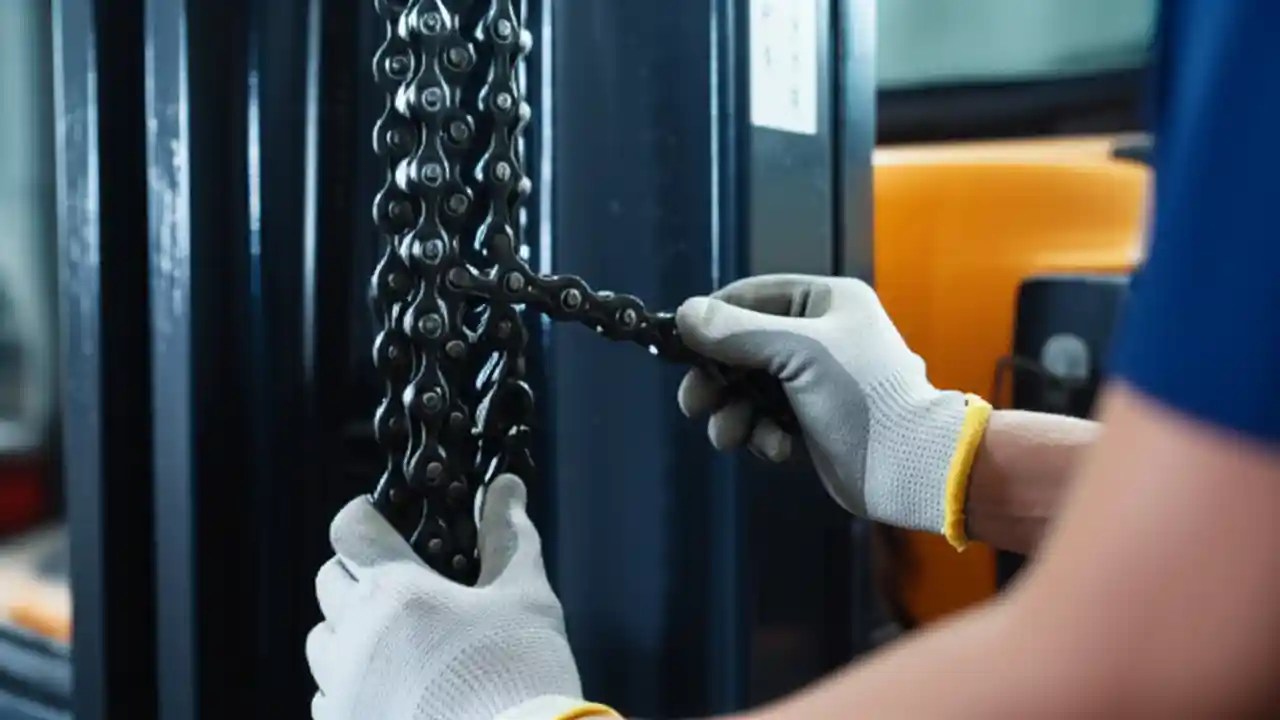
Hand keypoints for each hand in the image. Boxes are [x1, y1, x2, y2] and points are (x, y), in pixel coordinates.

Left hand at [306, 474, 617, 719]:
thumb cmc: (520, 675)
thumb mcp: (526, 597)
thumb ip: (509, 537)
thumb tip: (506, 487)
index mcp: (396, 592)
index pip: (350, 528)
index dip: (364, 518)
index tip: (384, 524)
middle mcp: (355, 636)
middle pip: (329, 581)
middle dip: (359, 573)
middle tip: (404, 584)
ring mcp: (343, 689)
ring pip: (323, 641)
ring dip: (349, 630)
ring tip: (398, 642)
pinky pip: (328, 696)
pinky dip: (351, 684)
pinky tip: (394, 689)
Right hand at [676, 274, 989, 540]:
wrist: (911, 465)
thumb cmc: (863, 396)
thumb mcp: (799, 352)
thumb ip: (738, 332)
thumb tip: (684, 314)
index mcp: (825, 302)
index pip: (752, 297)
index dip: (713, 319)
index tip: (680, 344)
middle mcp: (819, 336)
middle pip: (743, 348)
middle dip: (717, 379)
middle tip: (693, 404)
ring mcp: (815, 381)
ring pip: (749, 389)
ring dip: (733, 414)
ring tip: (729, 436)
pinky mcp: (812, 422)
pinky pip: (767, 420)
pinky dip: (763, 435)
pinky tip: (776, 449)